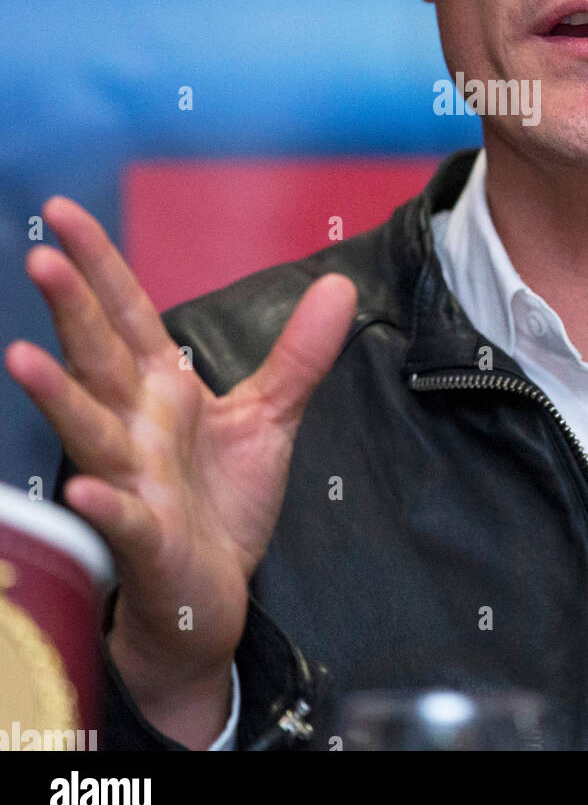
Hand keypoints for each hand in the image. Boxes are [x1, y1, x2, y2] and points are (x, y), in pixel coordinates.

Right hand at [5, 196, 357, 741]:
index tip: (63, 213)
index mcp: (161, 387)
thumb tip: (339, 284)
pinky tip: (84, 490)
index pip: (126, 313)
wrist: (215, 591)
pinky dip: (104, 503)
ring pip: (90, 429)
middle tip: (40, 258)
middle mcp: (136, 424)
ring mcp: (134, 479)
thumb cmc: (222, 502)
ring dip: (57, 395)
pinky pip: (121, 517)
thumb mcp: (269, 416)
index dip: (99, 264)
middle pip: (99, 357)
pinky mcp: (147, 537)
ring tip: (21, 357)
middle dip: (71, 309)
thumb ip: (300, 353)